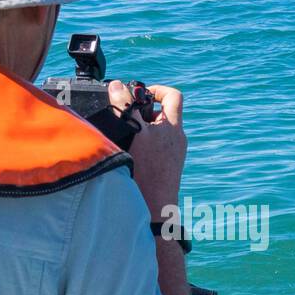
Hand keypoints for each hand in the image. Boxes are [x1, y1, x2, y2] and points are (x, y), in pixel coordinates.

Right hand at [110, 80, 186, 220]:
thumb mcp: (135, 132)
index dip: (156, 90)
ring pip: (157, 133)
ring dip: (141, 130)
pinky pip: (156, 149)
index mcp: (173, 126)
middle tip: (126, 118)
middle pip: (162, 114)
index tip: (139, 95)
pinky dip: (143, 146)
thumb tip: (117, 86)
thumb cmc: (148, 171)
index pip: (173, 96)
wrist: (156, 209)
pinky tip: (129, 155)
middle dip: (143, 112)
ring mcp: (174, 154)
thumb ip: (126, 107)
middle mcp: (177, 139)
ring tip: (125, 138)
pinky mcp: (167, 168)